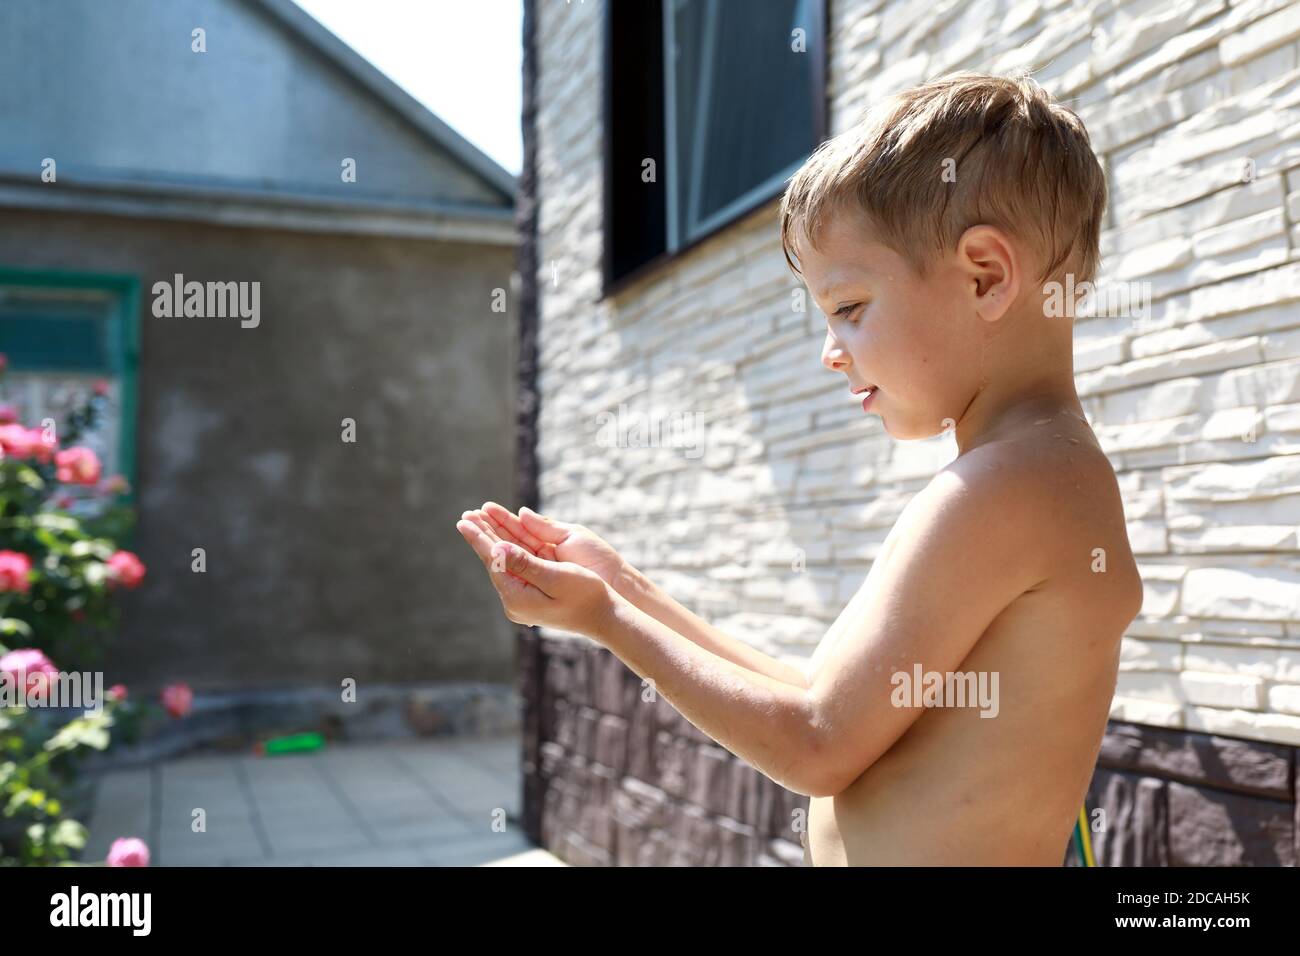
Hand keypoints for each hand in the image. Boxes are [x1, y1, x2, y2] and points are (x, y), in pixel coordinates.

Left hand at [455, 513, 616, 636]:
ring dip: (493, 541)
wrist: (605, 617)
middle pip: (495, 562)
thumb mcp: (556, 576)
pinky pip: (514, 569)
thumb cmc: (586, 595)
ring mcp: (522, 601)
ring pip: (504, 564)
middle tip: (465, 515)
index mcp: (517, 597)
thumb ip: (524, 563)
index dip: (479, 537)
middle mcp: (515, 602)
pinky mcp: (531, 597)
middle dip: (482, 536)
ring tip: (478, 522)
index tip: (463, 520)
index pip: (493, 561)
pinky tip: (500, 542)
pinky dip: (507, 551)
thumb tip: (496, 549)